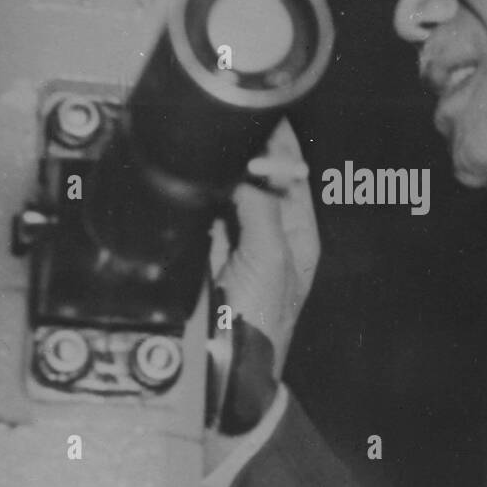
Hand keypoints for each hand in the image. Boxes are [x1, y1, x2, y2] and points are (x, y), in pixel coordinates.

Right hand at [213, 118, 318, 379]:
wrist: (228, 374)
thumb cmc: (263, 325)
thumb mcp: (269, 258)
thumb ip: (259, 208)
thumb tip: (243, 167)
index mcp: (297, 234)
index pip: (291, 174)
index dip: (278, 143)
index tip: (262, 113)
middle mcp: (270, 236)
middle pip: (256, 181)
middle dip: (242, 154)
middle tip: (224, 125)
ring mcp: (237, 247)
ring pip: (227, 197)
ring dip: (217, 176)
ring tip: (205, 149)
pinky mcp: (207, 258)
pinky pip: (201, 219)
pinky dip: (196, 202)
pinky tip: (188, 186)